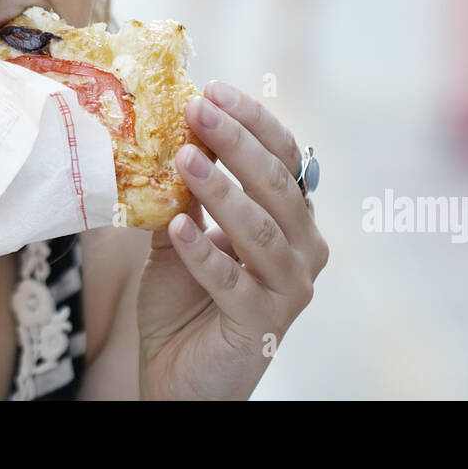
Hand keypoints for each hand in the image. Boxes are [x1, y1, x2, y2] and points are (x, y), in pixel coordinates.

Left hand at [136, 81, 327, 399]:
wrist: (179, 379)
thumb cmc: (186, 304)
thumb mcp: (180, 233)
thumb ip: (182, 191)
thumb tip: (163, 131)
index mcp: (292, 219)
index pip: (284, 157)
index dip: (253, 121)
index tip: (213, 89)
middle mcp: (305, 248)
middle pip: (276, 184)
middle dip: (235, 142)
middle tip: (197, 109)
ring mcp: (290, 288)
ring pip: (260, 229)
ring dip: (220, 190)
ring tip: (183, 158)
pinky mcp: (263, 324)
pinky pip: (233, 281)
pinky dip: (204, 252)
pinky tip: (177, 226)